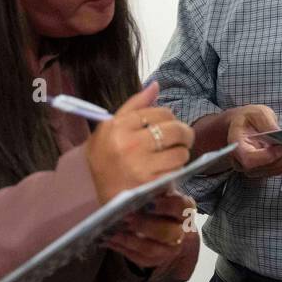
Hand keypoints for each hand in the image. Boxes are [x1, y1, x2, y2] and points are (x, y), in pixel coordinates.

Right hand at [84, 81, 193, 204]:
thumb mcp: (110, 128)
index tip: (167, 125)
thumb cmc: (105, 159)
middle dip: (183, 134)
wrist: (98, 196)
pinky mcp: (152, 186)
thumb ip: (134, 105)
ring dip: (181, 154)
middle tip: (182, 139)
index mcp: (118, 127)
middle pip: (175, 130)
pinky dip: (177, 170)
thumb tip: (156, 85)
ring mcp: (141, 167)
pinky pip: (177, 171)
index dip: (169, 118)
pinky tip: (167, 171)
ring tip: (171, 157)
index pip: (160, 112)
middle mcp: (129, 145)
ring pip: (180, 152)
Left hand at [103, 191, 196, 268]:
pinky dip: (123, 248)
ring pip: (152, 249)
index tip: (149, 201)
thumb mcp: (157, 193)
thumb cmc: (156, 204)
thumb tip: (133, 187)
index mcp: (184, 210)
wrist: (163, 225)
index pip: (181, 207)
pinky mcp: (156, 260)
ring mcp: (170, 249)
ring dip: (131, 240)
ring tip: (113, 233)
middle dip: (146, 225)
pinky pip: (139, 258)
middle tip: (126, 217)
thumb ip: (151, 190)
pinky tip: (108, 240)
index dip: (166, 205)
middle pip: (169, 232)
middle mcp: (182, 232)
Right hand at [227, 104, 281, 177]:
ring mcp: (255, 168)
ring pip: (278, 168)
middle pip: (269, 166)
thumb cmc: (247, 117)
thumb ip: (268, 124)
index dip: (267, 156)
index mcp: (237, 146)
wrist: (241, 125)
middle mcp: (243, 162)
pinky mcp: (266, 168)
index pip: (250, 159)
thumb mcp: (257, 113)